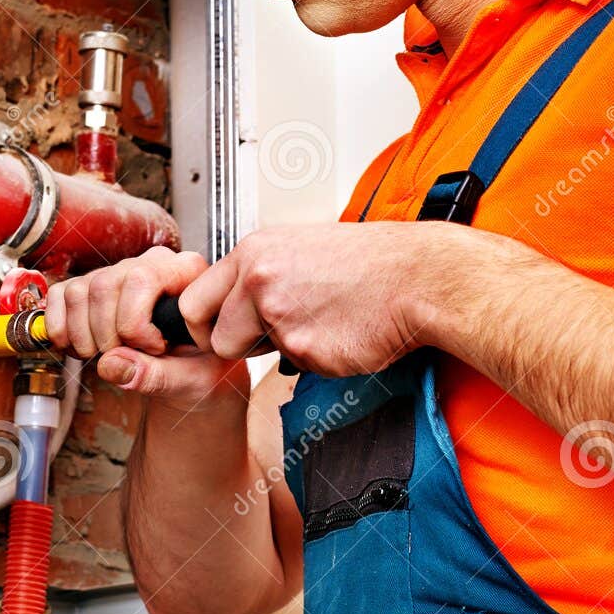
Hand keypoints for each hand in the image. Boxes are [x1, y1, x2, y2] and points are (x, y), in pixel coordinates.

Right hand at [44, 247, 248, 410]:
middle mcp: (151, 264)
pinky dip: (61, 328)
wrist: (194, 372)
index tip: (154, 351)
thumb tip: (112, 365)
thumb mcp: (196, 380)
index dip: (136, 325)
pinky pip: (61, 295)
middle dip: (107, 335)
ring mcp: (119, 273)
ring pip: (80, 292)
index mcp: (188, 273)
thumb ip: (158, 375)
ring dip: (83, 336)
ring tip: (105, 357)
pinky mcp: (93, 287)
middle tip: (125, 360)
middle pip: (104, 286)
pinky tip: (81, 348)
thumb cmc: (205, 369)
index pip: (141, 280)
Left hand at [176, 221, 464, 375]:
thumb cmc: (373, 264)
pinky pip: (289, 365)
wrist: (419, 278)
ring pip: (247, 352)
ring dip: (273, 349)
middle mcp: (257, 277)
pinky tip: (337, 334)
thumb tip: (238, 302)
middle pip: (204, 329)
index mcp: (255, 250)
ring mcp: (276, 311)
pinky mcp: (300, 344)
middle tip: (253, 343)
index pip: (195, 295)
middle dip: (224, 343)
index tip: (219, 329)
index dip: (205, 321)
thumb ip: (263, 273)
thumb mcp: (303, 248)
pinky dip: (311, 358)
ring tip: (314, 326)